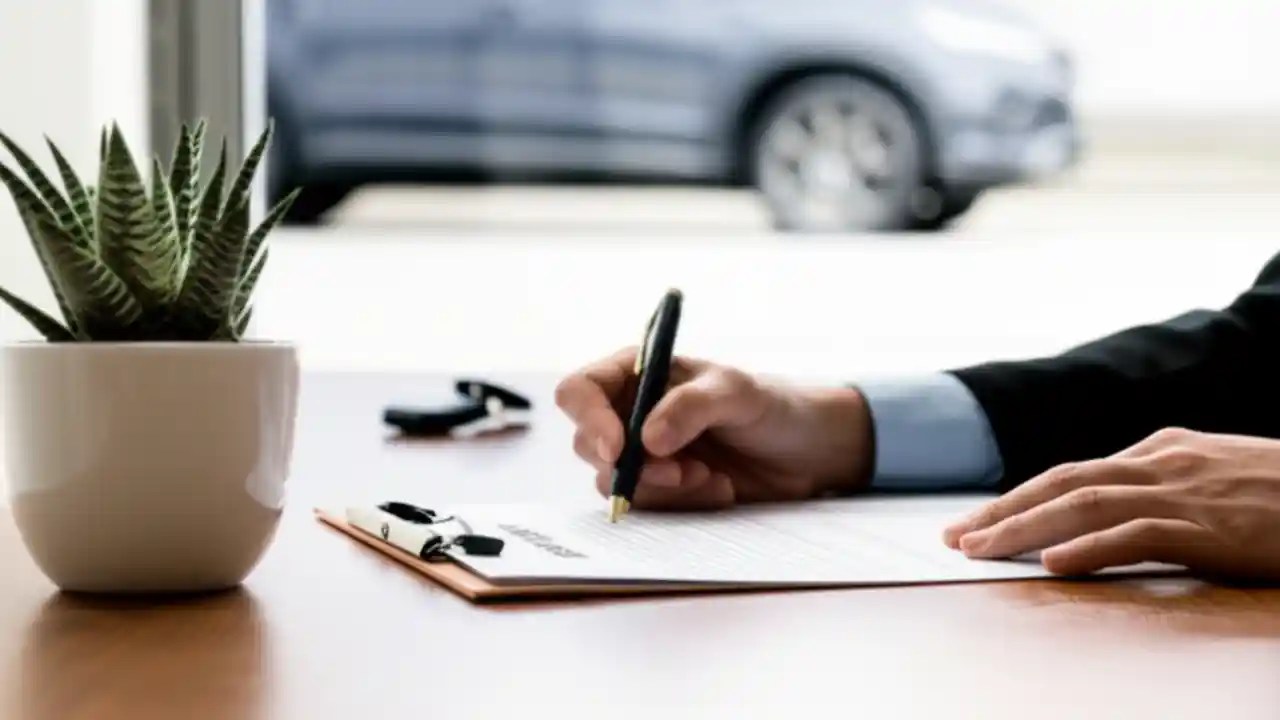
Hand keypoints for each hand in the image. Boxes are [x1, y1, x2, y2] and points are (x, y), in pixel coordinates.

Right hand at [555, 348, 872, 510]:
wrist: (806, 452)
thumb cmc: (770, 405)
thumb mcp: (736, 394)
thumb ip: (691, 407)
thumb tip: (647, 438)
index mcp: (636, 373)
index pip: (580, 391)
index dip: (589, 420)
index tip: (618, 449)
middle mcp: (630, 412)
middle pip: (588, 443)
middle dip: (632, 465)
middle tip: (680, 471)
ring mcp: (643, 454)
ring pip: (614, 482)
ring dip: (662, 488)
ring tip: (711, 477)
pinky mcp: (662, 490)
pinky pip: (647, 506)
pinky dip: (682, 503)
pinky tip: (719, 488)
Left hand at [942, 428, 1279, 580]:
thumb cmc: (1278, 489)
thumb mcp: (1210, 473)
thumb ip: (1156, 481)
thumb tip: (1101, 502)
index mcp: (1158, 449)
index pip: (1069, 472)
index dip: (1017, 497)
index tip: (975, 522)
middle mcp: (1161, 462)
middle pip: (1062, 482)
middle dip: (1002, 511)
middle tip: (954, 537)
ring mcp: (1185, 492)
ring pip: (1084, 504)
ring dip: (1026, 529)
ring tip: (981, 551)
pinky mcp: (1210, 528)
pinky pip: (1137, 536)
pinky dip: (1090, 549)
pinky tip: (1055, 564)